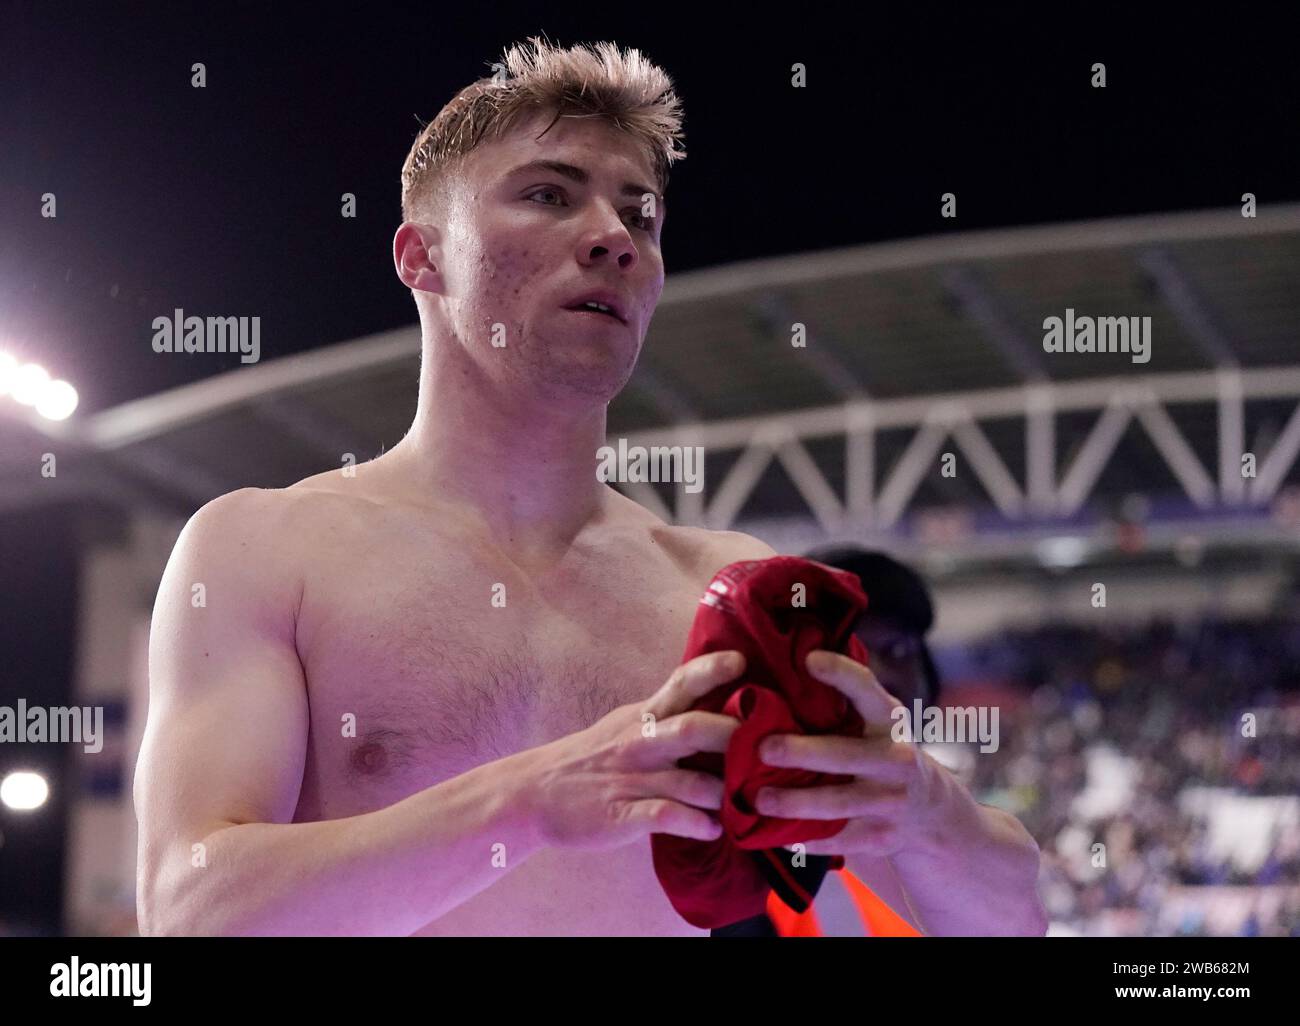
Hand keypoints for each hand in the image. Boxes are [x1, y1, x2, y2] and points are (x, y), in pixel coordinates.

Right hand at [526, 651, 745, 851]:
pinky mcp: (622, 815)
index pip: (680, 683)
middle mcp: (640, 743)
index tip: (741, 662)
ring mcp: (631, 780)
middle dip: (731, 737)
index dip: (711, 670)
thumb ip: (668, 716)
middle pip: (691, 728)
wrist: (535, 792)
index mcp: (644, 717)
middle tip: (762, 749)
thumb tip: (722, 707)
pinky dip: (696, 823)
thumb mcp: (627, 725)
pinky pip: (667, 817)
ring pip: (689, 780)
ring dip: (723, 793)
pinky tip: (712, 829)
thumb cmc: (593, 758)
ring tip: (743, 802)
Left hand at [752, 650, 943, 857]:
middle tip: (763, 749)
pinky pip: (839, 840)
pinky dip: (807, 838)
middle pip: (843, 754)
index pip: (867, 690)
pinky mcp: (882, 837)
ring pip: (836, 803)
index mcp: (890, 722)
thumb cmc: (885, 753)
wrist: (932, 812)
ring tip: (760, 799)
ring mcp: (890, 801)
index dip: (840, 673)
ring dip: (795, 802)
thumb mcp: (879, 724)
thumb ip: (847, 704)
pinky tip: (779, 834)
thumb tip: (790, 663)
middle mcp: (895, 759)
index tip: (809, 659)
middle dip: (802, 752)